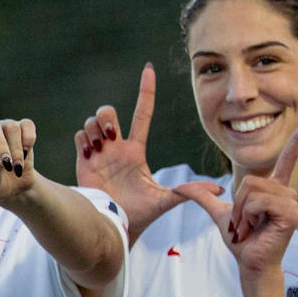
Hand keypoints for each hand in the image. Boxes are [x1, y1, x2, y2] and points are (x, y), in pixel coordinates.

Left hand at [0, 60, 41, 206]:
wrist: (12, 191)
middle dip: (0, 145)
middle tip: (6, 165)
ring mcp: (7, 128)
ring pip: (11, 128)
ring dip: (15, 150)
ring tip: (14, 167)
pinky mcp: (24, 131)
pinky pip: (27, 128)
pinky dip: (28, 143)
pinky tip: (26, 154)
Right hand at [74, 67, 181, 235]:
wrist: (113, 227)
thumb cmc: (140, 215)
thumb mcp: (166, 201)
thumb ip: (189, 191)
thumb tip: (218, 190)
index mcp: (136, 151)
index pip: (143, 113)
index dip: (146, 90)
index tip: (148, 69)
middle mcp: (116, 147)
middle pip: (109, 113)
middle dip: (106, 117)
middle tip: (110, 135)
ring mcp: (98, 153)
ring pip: (92, 122)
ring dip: (94, 129)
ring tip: (98, 148)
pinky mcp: (82, 160)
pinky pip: (79, 135)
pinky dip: (82, 139)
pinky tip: (88, 153)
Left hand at [168, 159, 297, 282]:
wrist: (249, 263)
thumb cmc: (241, 240)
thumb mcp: (219, 213)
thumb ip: (203, 197)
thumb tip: (179, 187)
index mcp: (274, 188)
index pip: (288, 158)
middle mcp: (286, 192)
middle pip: (250, 179)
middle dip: (237, 204)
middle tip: (243, 224)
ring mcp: (291, 202)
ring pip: (252, 190)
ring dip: (241, 213)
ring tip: (249, 228)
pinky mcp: (290, 213)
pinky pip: (258, 202)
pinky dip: (248, 216)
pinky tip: (256, 229)